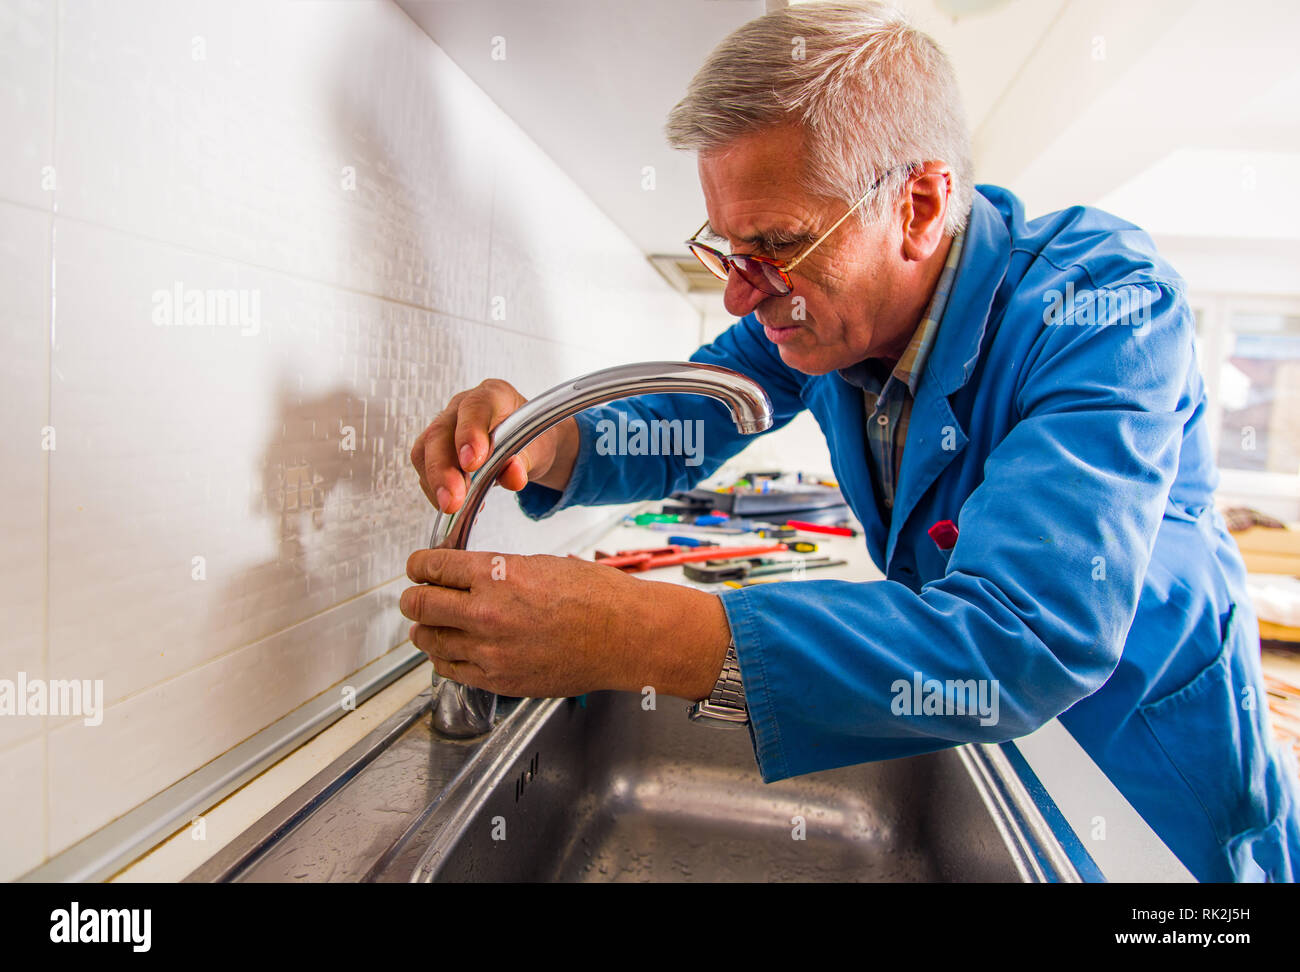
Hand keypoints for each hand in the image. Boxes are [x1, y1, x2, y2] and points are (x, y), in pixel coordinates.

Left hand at [400, 548, 730, 700]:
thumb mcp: (540, 564)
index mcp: (496, 575)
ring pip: (430, 641)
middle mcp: (486, 613)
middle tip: (414, 597)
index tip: (418, 568)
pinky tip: (453, 650)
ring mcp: (490, 651)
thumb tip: (466, 574)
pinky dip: (446, 658)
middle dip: (413, 599)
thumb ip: (496, 570)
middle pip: (420, 606)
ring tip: (430, 626)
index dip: (419, 566)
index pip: (431, 568)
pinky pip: (452, 670)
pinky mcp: (499, 680)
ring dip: (426, 630)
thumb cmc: (595, 597)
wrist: (625, 636)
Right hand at [409, 379, 577, 512]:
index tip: (472, 463)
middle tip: (453, 500)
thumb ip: (524, 461)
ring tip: (453, 507)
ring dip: (435, 483)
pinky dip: (437, 491)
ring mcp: (445, 427)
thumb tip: (513, 476)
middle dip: (443, 469)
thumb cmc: (529, 438)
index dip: (470, 433)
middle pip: (440, 433)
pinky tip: (456, 505)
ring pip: (425, 451)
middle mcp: (462, 407)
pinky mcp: (434, 450)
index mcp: (493, 395)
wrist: (525, 446)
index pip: (475, 407)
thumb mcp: (537, 449)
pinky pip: (425, 470)